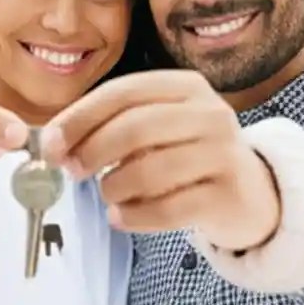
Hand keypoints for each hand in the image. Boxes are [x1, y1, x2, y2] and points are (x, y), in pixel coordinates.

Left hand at [40, 70, 279, 249]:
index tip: (51, 144)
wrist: (252, 193)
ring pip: (150, 170)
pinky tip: (120, 217)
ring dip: (114, 187)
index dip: (79, 117)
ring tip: (107, 195)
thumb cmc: (188, 156)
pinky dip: (134, 216)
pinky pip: (168, 209)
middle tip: (72, 171)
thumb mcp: (158, 128)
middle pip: (135, 127)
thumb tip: (55, 144)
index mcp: (185, 87)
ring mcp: (224, 153)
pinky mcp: (228, 195)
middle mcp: (209, 113)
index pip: (122, 92)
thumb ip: (111, 127)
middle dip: (92, 151)